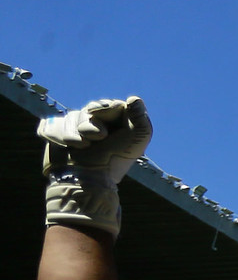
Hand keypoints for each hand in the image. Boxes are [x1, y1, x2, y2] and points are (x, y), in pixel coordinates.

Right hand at [39, 96, 151, 236]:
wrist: (85, 180)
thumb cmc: (113, 163)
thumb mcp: (136, 140)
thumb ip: (140, 119)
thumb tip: (134, 99)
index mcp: (118, 126)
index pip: (109, 104)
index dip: (106, 109)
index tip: (106, 123)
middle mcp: (98, 126)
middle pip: (90, 109)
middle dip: (90, 124)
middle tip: (97, 139)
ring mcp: (77, 130)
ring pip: (71, 116)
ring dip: (76, 133)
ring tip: (82, 147)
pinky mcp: (58, 135)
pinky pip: (53, 124)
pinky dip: (59, 135)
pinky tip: (68, 146)